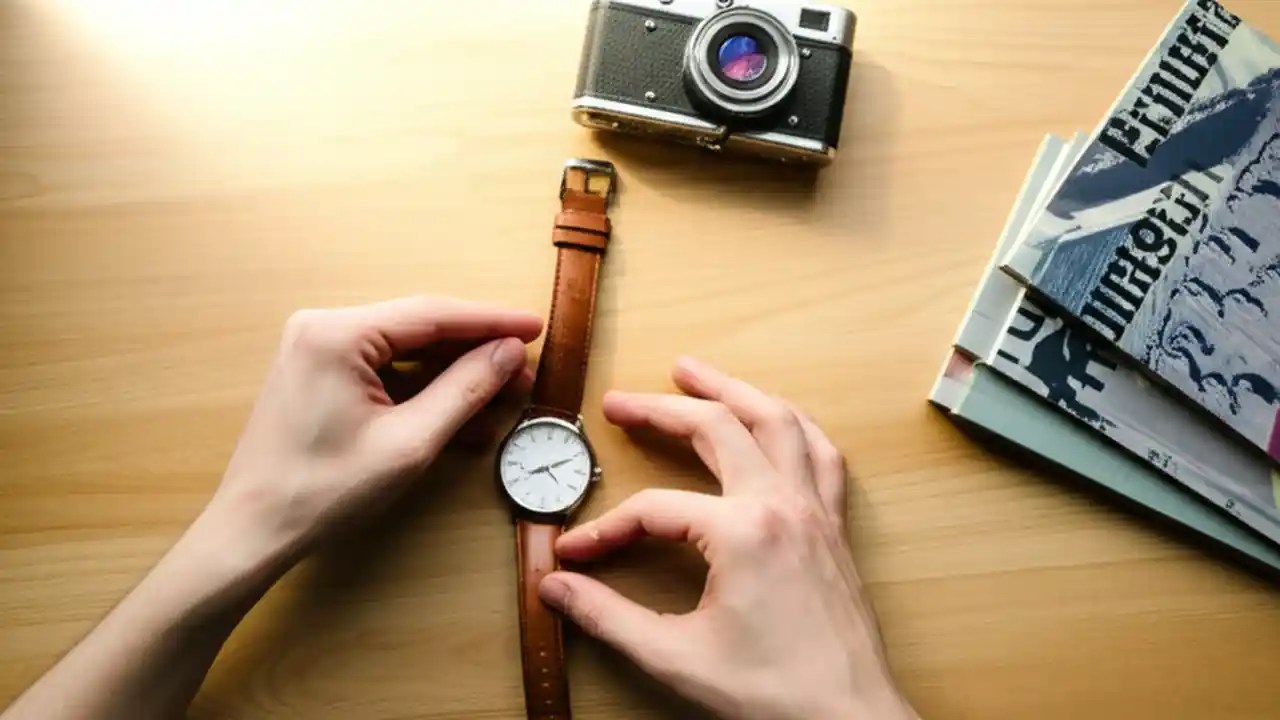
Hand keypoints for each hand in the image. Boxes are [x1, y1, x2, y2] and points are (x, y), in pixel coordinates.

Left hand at [203, 296, 541, 570]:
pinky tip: (462, 416)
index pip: (431, 314)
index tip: (534, 327)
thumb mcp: (410, 442)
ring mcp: (317, 352)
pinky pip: (383, 372)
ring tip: (503, 397)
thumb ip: (464, 389)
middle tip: (523, 372)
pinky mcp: (318, 377)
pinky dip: (422, 392)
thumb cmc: (322, 492)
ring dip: (452, 376)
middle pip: (419, 329)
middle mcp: (322, 329)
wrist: (254, 532)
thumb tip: (508, 353)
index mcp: (337, 334)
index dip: (490, 321)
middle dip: (475, 352)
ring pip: (404, 353)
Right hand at [539, 358, 917, 719]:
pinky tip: (774, 418)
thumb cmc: (775, 694)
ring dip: (733, 390)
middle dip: (662, 409)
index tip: (578, 554)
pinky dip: (792, 424)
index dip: (608, 528)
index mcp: (743, 532)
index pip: (655, 509)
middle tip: (621, 402)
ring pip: (778, 421)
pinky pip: (820, 453)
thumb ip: (609, 618)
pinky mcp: (834, 527)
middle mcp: (783, 505)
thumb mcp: (677, 658)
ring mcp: (815, 510)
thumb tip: (556, 587)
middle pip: (717, 428)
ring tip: (694, 372)